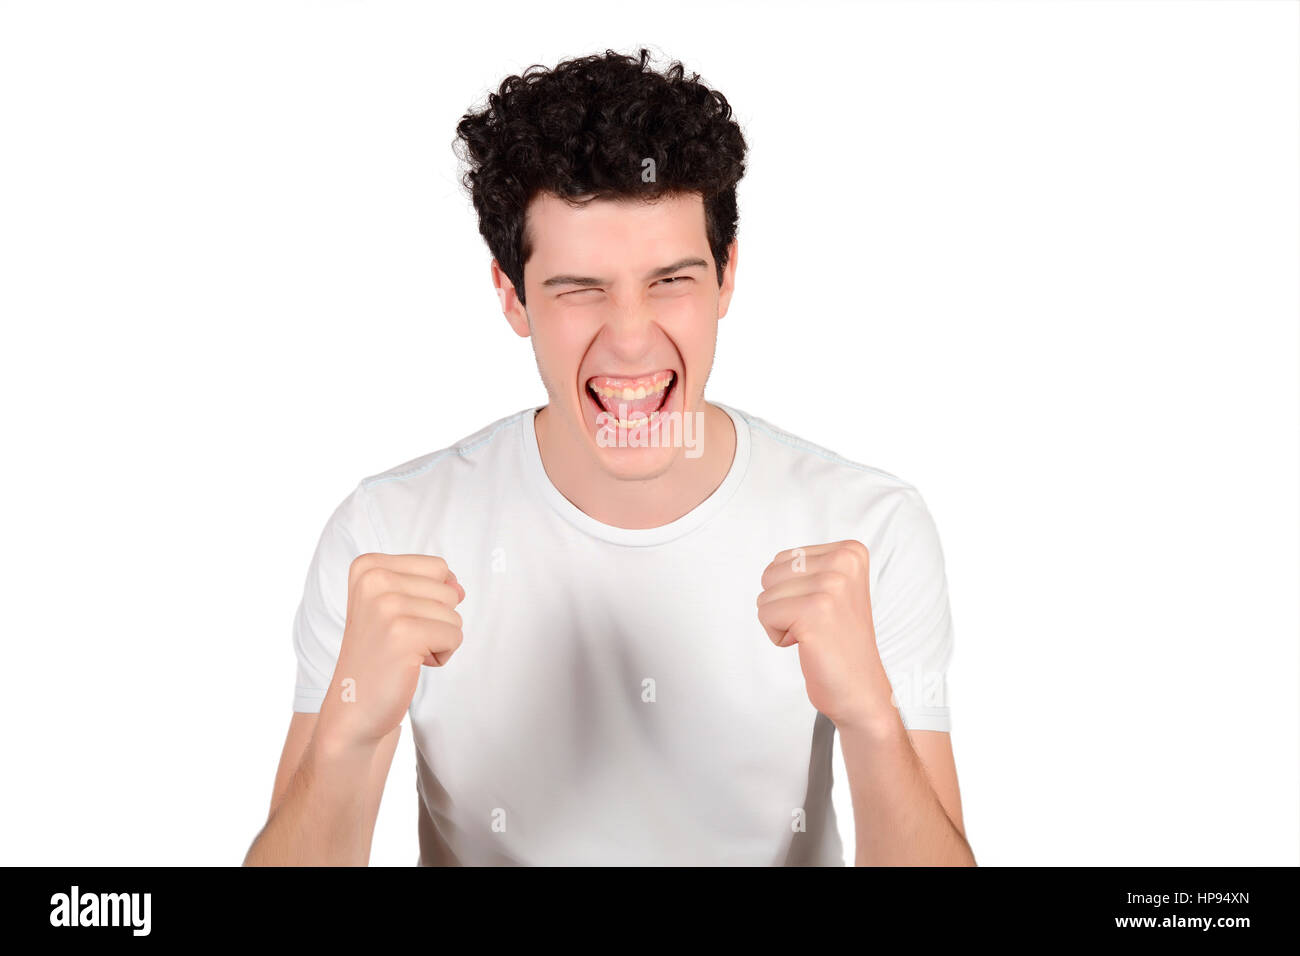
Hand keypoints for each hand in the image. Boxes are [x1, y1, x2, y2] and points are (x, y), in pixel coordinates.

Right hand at [316, 553, 464, 750]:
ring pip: (454, 614)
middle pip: (448, 590)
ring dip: (438, 640)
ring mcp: (386, 605)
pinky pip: (455, 636)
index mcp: (368, 566)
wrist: (352, 707)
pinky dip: (442, 656)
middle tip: (400, 640)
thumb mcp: (395, 605)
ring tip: (403, 653)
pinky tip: (410, 665)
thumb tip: (459, 588)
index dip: (430, 600)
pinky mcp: (403, 634)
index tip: (397, 621)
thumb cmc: (380, 654)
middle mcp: (373, 578)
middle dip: (435, 620)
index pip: (438, 568)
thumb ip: (430, 585)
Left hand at [757, 540, 895, 728]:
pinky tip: (808, 643)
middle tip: (816, 625)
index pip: (783, 559)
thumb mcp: (832, 589)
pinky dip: (777, 635)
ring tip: (813, 633)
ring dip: (781, 621)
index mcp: (850, 551)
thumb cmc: (840, 642)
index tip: (823, 610)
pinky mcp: (815, 610)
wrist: (860, 688)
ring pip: (765, 595)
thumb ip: (808, 568)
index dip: (791, 591)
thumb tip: (772, 564)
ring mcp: (832, 585)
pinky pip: (765, 615)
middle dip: (782, 604)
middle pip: (771, 573)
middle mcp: (844, 561)